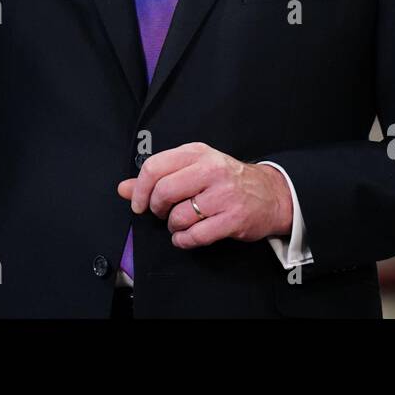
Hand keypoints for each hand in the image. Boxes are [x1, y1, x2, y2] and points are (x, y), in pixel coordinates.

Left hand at [117, 142, 293, 249]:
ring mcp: (224, 195)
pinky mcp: (233, 218)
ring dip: (173, 227)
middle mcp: (211, 170)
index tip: (138, 203)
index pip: (154, 167)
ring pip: (179, 216)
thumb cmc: (227, 181)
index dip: (139, 189)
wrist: (270, 194)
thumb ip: (158, 178)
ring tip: (180, 224)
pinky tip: (187, 236)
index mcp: (197, 153)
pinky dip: (184, 240)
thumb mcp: (193, 169)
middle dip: (156, 209)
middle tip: (162, 213)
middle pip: (164, 191)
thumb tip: (123, 188)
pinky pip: (196, 235)